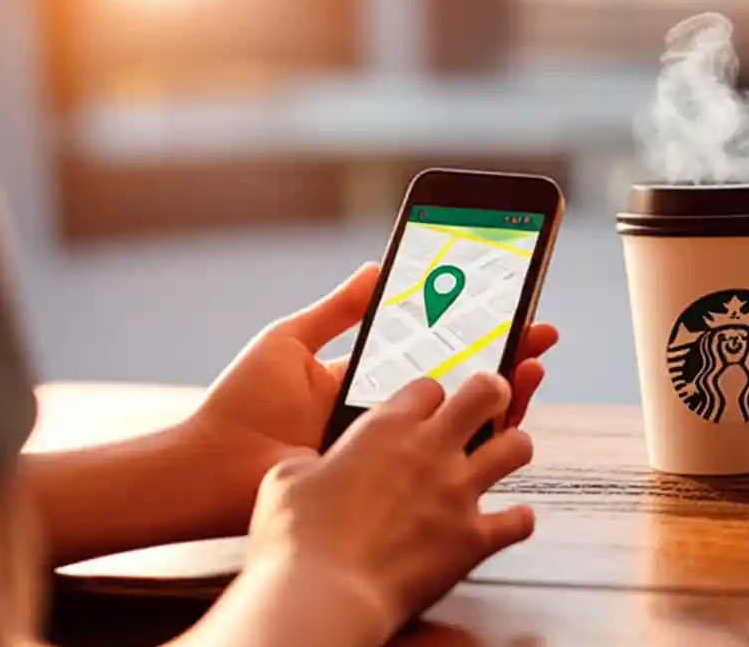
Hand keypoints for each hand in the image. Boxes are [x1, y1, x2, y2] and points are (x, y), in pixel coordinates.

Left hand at [184, 263, 558, 530]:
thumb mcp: (291, 341)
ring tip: (533, 365)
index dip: (472, 332)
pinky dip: (481, 438)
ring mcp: (391, 452)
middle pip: (459, 386)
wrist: (209, 465)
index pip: (433, 352)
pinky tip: (506, 414)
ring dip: (506, 394)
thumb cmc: (240, 405)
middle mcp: (387, 418)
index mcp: (367, 382)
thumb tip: (378, 267)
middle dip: (504, 360)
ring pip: (463, 423)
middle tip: (539, 335)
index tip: (505, 306)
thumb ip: (339, 310)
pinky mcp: (387, 482)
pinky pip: (444, 463)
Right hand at [245, 374, 535, 643]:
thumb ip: (309, 462)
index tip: (430, 405)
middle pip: (486, 393)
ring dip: (515, 448)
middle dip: (495, 391)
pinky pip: (519, 521)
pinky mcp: (474, 537)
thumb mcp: (285, 479)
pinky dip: (517, 521)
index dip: (431, 394)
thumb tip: (310, 466)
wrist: (322, 594)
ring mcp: (458, 492)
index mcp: (384, 428)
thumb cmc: (295, 539)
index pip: (428, 386)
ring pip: (516, 447)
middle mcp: (429, 450)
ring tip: (510, 452)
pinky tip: (513, 521)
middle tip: (495, 398)